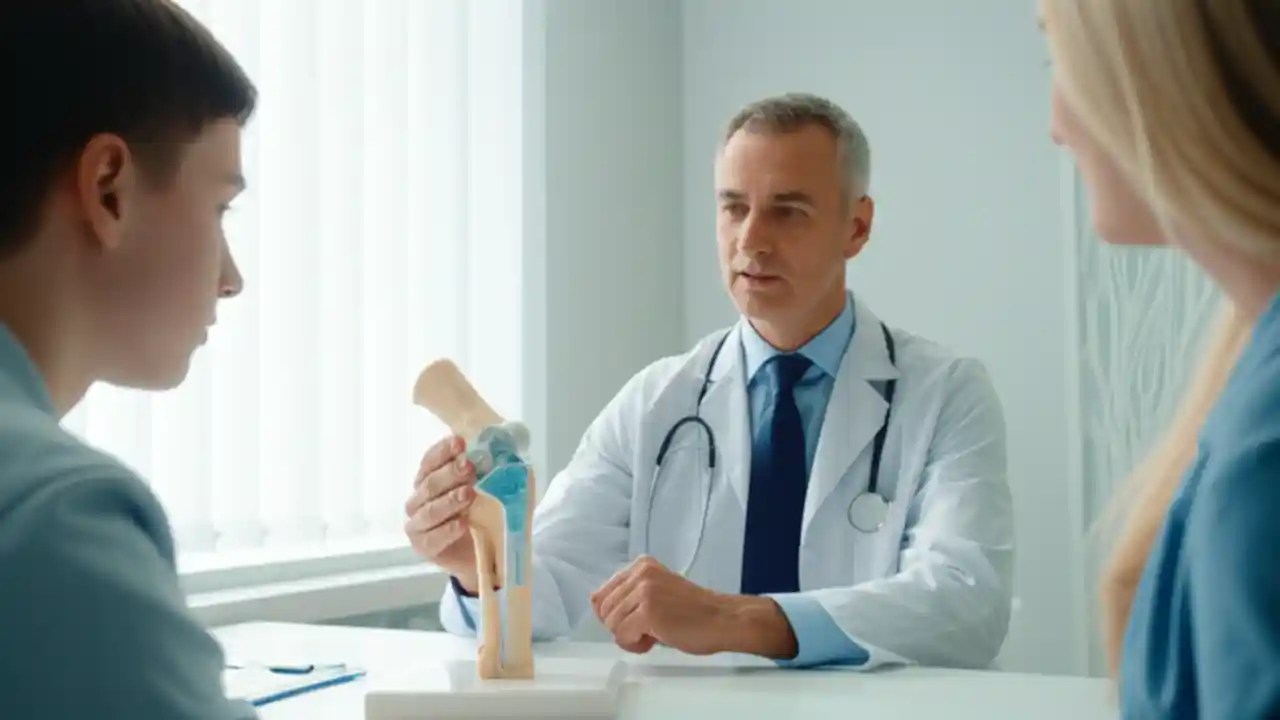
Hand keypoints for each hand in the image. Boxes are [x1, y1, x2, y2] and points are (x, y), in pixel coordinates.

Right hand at [404, 435, 480, 593]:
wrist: (486, 551)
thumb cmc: (486, 512)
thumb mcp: (494, 487)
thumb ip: (492, 468)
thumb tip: (503, 446)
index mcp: (430, 478)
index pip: (431, 460)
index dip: (444, 450)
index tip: (460, 442)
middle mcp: (419, 499)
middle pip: (429, 484)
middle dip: (449, 473)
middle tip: (469, 466)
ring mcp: (418, 524)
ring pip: (429, 511)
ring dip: (449, 501)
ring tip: (468, 494)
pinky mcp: (423, 547)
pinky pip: (432, 538)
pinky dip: (447, 531)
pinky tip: (462, 524)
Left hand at [590, 556, 734, 655]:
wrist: (722, 620)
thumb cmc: (692, 613)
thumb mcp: (655, 594)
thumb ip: (628, 596)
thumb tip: (595, 605)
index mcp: (641, 565)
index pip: (601, 595)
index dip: (615, 616)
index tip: (637, 620)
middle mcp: (640, 572)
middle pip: (604, 611)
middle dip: (621, 627)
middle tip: (648, 630)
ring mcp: (644, 590)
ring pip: (612, 625)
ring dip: (629, 638)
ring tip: (654, 635)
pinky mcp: (648, 611)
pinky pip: (622, 635)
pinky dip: (635, 645)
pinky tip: (654, 641)